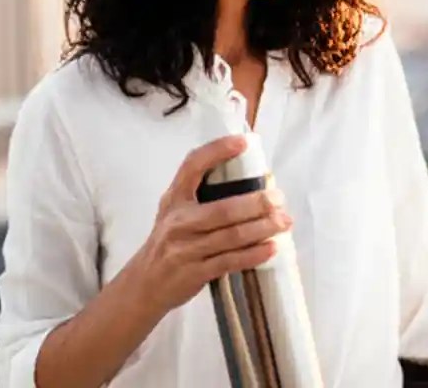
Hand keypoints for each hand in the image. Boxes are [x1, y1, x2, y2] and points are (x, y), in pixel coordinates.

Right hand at [126, 135, 292, 314]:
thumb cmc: (168, 243)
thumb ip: (200, 198)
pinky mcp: (195, 273)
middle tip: (279, 198)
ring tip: (284, 221)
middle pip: (223, 209)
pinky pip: (230, 261)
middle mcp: (179, 221)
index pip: (193, 166)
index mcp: (174, 199)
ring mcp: (186, 249)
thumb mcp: (173, 213)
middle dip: (256, 203)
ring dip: (262, 228)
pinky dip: (253, 255)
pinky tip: (271, 248)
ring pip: (231, 236)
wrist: (143, 285)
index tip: (243, 142)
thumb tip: (250, 184)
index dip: (217, 151)